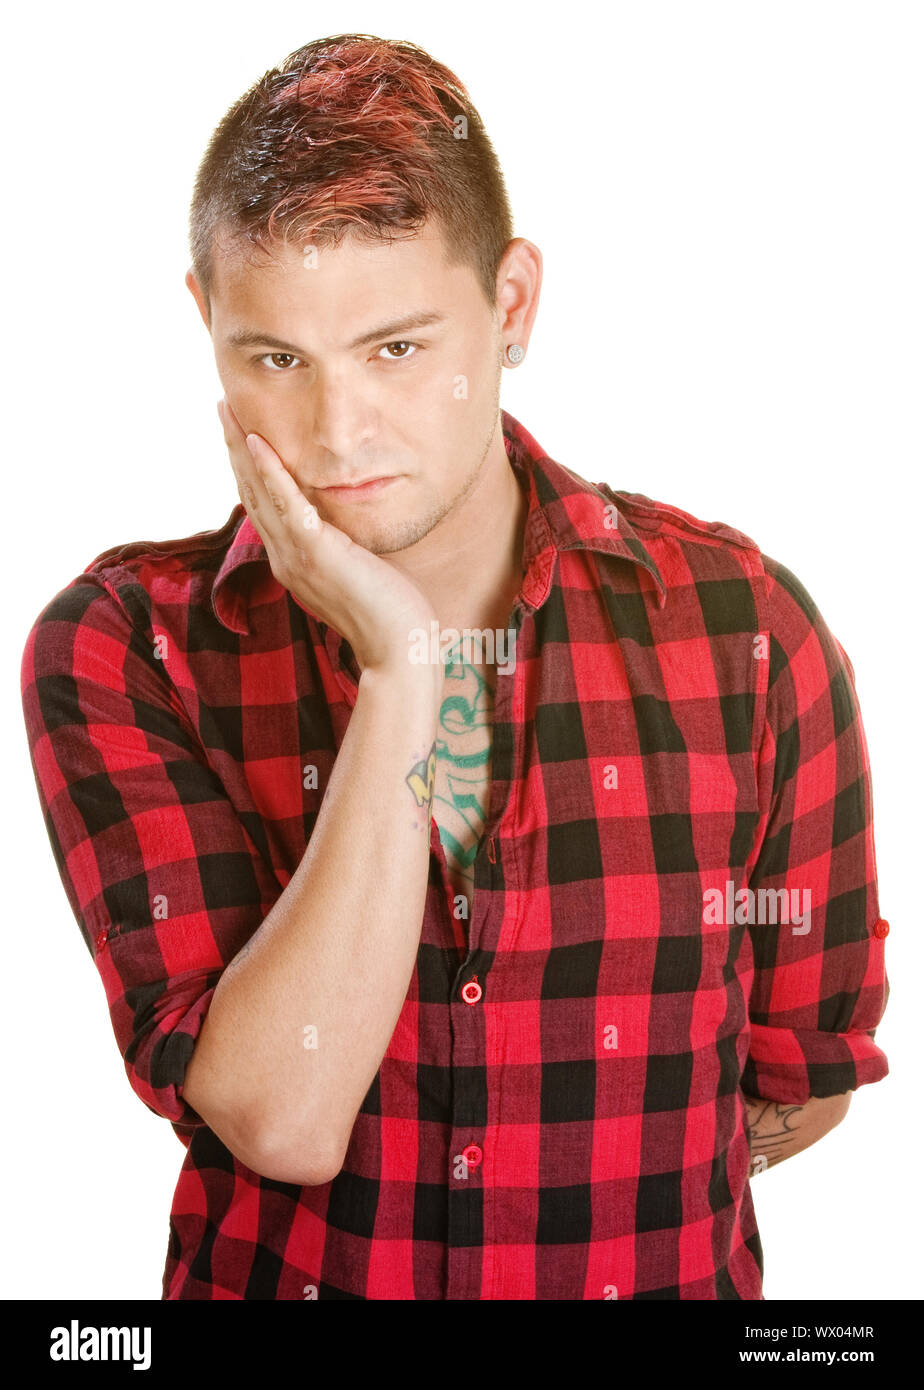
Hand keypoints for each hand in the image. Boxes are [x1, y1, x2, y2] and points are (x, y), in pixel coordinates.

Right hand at [217, 398, 438, 676]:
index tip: (240, 433)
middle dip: (235, 448)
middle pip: (251, 492)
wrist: (400, 649)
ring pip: (259, 491)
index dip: (248, 467)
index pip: (263, 505)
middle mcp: (285, 557)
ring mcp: (296, 556)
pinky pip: (286, 503)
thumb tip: (344, 530)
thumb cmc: (389, 613)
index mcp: (292, 561)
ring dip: (241, 447)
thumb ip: (341, 548)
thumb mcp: (357, 571)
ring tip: (228, 410)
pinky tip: (256, 441)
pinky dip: (269, 471)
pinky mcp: (316, 553)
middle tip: (222, 407)